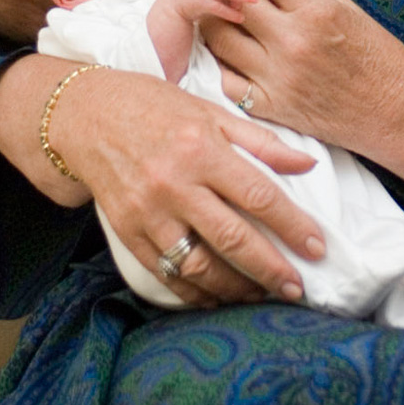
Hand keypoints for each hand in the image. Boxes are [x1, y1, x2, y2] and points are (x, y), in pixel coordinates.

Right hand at [38, 63, 325, 306]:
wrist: (86, 115)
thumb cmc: (154, 106)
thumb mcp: (209, 110)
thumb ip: (260, 141)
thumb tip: (307, 165)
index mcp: (202, 148)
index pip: (258, 196)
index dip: (292, 226)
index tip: (317, 248)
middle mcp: (175, 184)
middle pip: (232, 238)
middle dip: (270, 268)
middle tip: (296, 288)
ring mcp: (148, 212)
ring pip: (198, 265)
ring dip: (235, 287)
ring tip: (261, 295)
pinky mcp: (128, 232)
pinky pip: (166, 274)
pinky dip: (195, 293)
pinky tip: (218, 298)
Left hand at [200, 0, 403, 164]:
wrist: (398, 113)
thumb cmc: (375, 56)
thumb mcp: (343, 8)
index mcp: (317, 8)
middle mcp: (293, 41)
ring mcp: (279, 77)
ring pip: (217, 38)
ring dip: (211, 18)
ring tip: (214, 9)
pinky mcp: (272, 108)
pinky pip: (225, 78)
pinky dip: (221, 61)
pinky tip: (228, 51)